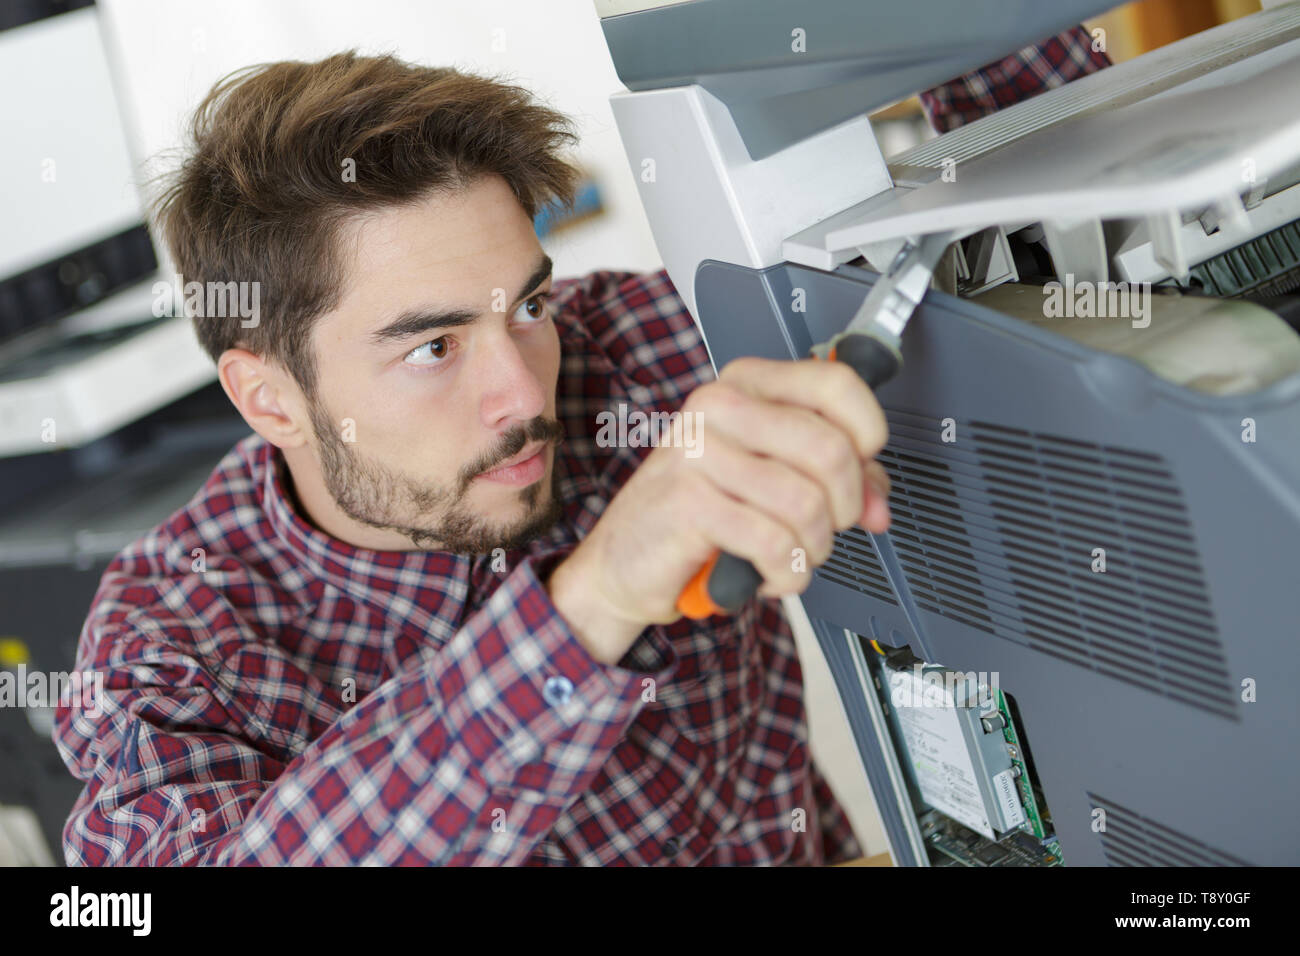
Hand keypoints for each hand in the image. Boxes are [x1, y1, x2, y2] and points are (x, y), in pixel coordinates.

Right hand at [545, 356, 890, 664]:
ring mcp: (699, 451)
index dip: (868, 435)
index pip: (837, 384)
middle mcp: (719, 407)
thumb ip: (831, 478)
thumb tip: (877, 500)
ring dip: (812, 549)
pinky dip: (784, 573)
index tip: (862, 469)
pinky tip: (766, 573)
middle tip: (822, 529)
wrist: (623, 560)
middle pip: (832, 449)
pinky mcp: (688, 502)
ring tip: (789, 556)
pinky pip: (774, 542)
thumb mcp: (768, 480)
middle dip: (843, 508)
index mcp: (745, 385)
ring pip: (807, 503)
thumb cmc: (696, 514)